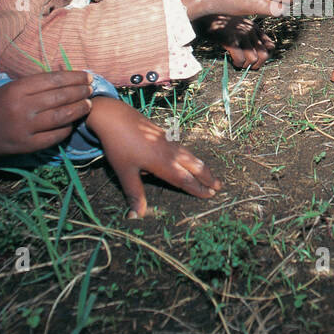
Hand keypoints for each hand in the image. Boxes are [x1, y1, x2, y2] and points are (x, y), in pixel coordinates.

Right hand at [0, 70, 93, 157]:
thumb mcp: (10, 88)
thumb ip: (34, 84)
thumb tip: (66, 77)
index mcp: (16, 89)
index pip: (53, 80)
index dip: (74, 77)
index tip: (87, 76)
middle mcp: (21, 107)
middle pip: (60, 97)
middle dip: (80, 92)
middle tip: (91, 89)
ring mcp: (25, 127)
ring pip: (61, 116)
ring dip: (79, 109)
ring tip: (88, 104)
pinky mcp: (28, 145)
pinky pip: (55, 135)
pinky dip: (67, 128)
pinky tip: (73, 122)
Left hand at [86, 97, 219, 217]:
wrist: (115, 116)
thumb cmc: (119, 145)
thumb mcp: (125, 172)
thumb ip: (134, 193)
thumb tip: (137, 216)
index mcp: (162, 163)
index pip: (184, 179)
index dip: (198, 188)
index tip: (210, 195)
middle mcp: (169, 152)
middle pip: (193, 166)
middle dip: (207, 177)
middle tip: (218, 186)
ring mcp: (168, 142)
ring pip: (190, 156)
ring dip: (201, 166)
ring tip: (209, 173)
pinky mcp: (164, 135)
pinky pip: (183, 149)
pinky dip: (192, 157)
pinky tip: (189, 157)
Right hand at [203, 15, 275, 68]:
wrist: (205, 17)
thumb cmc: (221, 25)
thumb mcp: (239, 26)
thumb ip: (249, 37)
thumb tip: (255, 57)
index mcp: (255, 28)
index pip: (271, 46)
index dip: (265, 57)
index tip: (255, 59)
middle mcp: (251, 30)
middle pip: (265, 55)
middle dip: (257, 64)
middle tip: (247, 65)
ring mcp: (242, 35)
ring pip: (253, 59)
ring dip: (245, 65)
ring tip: (238, 63)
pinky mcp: (231, 40)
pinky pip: (240, 59)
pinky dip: (237, 64)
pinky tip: (232, 60)